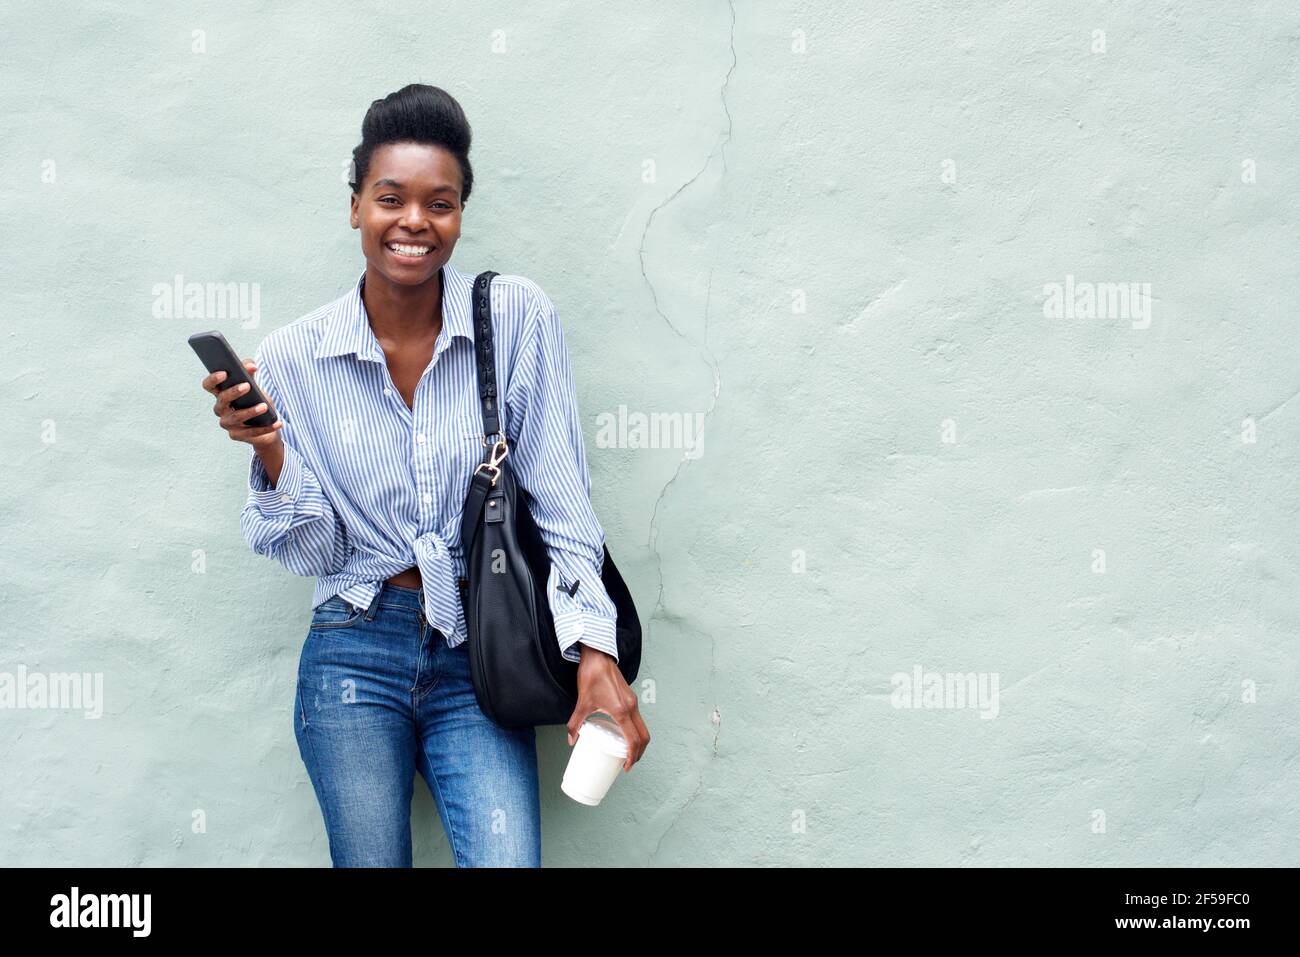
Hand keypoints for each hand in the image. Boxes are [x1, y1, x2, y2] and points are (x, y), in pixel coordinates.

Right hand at [201, 360, 283, 449]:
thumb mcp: (253, 385)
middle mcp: (220, 409)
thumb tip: (252, 366)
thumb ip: (249, 372)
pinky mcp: (237, 435)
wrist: (265, 423)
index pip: (209, 385)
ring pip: (237, 417)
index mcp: (220, 393)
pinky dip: (266, 427)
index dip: (213, 379)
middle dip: (234, 392)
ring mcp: (227, 423)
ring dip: (251, 411)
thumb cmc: (255, 400)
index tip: (224, 373)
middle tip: (247, 385)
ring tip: (264, 406)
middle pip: (222, 399)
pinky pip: (252, 432)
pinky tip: (277, 422)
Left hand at [566, 646, 649, 771]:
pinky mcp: (630, 697)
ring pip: (643, 727)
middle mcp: (631, 707)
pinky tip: (624, 734)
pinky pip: (638, 719)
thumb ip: (576, 723)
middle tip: (629, 764)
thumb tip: (572, 740)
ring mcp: (633, 702)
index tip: (627, 767)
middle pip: (644, 736)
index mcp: (622, 711)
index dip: (632, 756)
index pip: (633, 739)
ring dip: (638, 742)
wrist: (598, 656)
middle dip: (639, 753)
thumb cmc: (592, 676)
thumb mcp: (582, 702)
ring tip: (627, 752)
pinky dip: (635, 731)